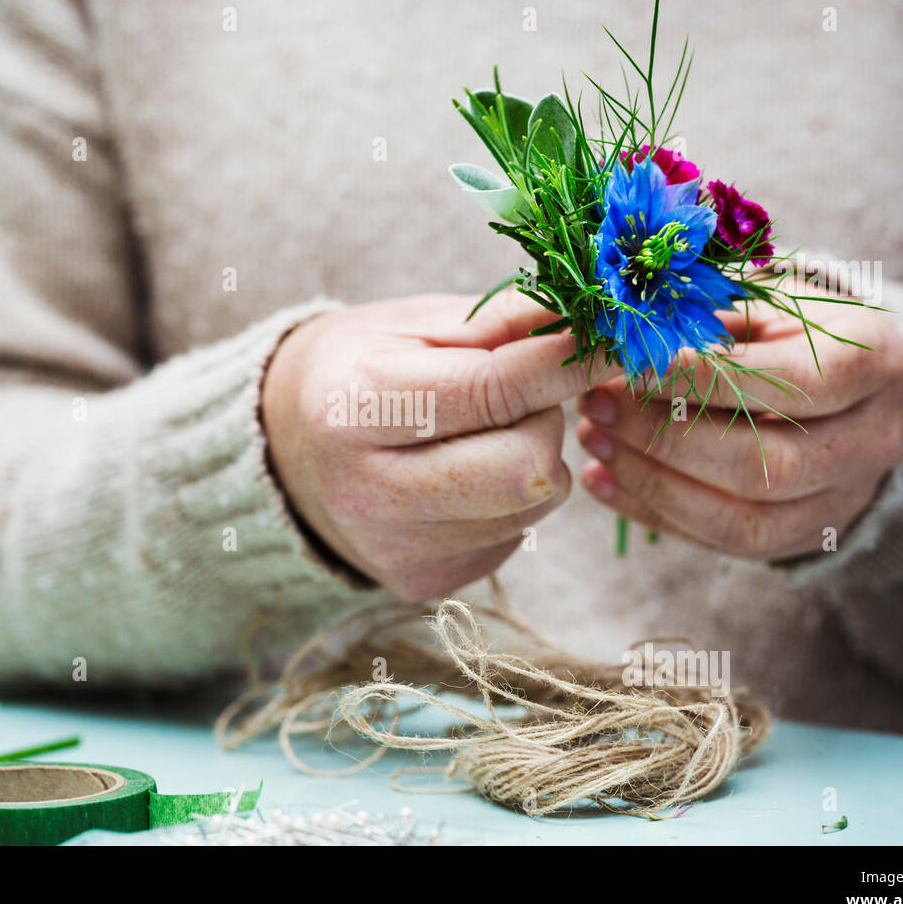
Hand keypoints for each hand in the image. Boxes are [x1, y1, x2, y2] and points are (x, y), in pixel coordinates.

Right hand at [263, 293, 613, 599]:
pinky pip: (515, 534)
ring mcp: (397, 549)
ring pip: (532, 503)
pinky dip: (512, 497)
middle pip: (525, 469)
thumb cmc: (358, 371)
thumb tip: (584, 321)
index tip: (613, 338)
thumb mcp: (410, 326)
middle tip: (526, 392)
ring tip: (488, 431)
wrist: (289, 454)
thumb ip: (496, 322)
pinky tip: (469, 473)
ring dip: (534, 457)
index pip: (490, 391)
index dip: (564, 363)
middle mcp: (369, 493)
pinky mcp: (423, 582)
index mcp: (354, 410)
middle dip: (546, 420)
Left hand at [576, 303, 902, 559]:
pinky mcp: (798, 540)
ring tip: (592, 439)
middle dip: (666, 438)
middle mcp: (872, 442)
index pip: (788, 384)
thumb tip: (626, 337)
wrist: (847, 389)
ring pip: (741, 519)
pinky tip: (600, 478)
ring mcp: (840, 502)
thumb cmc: (792, 330)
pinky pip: (720, 543)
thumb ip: (711, 319)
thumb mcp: (768, 303)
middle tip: (598, 405)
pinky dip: (651, 511)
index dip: (703, 381)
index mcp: (870, 365)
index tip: (631, 365)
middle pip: (764, 464)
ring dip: (651, 481)